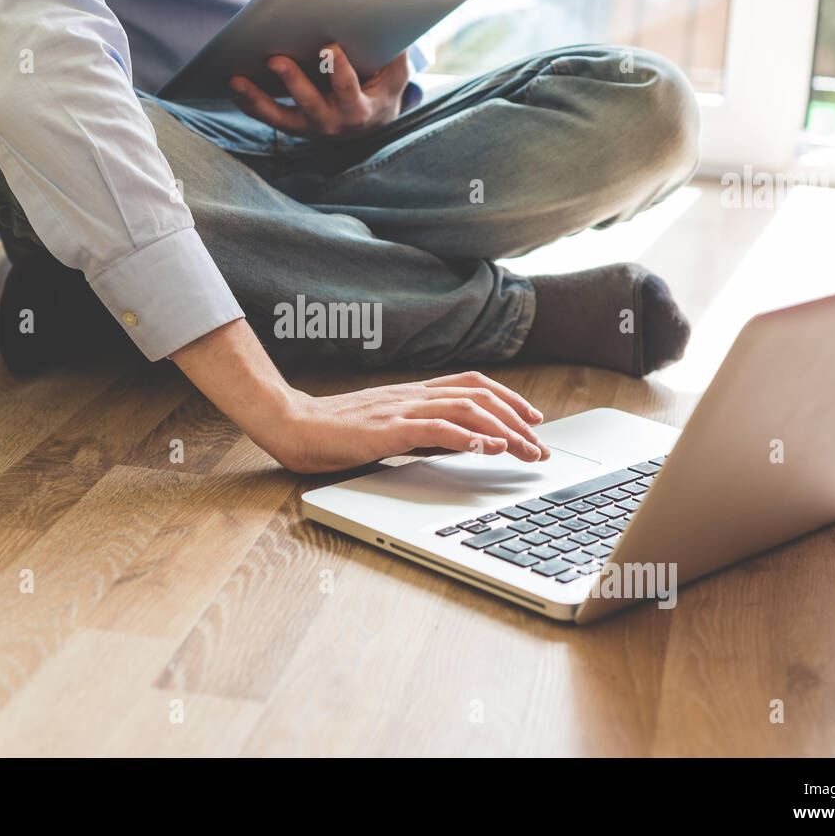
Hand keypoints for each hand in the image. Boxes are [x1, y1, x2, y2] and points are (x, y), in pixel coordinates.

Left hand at [229, 43, 408, 137]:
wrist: (373, 121)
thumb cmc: (383, 86)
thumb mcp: (395, 71)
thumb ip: (393, 50)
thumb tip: (385, 17)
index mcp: (360, 110)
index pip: (349, 90)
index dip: (340, 71)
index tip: (331, 48)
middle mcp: (334, 123)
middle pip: (310, 105)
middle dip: (293, 82)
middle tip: (275, 59)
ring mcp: (311, 128)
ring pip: (281, 117)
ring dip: (257, 99)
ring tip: (236, 79)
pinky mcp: (295, 126)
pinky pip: (269, 118)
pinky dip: (250, 104)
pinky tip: (235, 88)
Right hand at [270, 373, 551, 473]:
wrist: (293, 425)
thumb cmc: (336, 432)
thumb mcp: (390, 429)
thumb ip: (424, 432)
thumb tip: (463, 443)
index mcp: (413, 393)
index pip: (472, 386)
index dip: (508, 399)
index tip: (533, 421)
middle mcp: (413, 395)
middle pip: (479, 396)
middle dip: (517, 420)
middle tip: (541, 446)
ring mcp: (401, 409)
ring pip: (466, 409)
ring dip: (502, 430)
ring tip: (525, 449)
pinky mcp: (388, 429)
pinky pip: (436, 429)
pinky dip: (467, 437)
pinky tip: (487, 448)